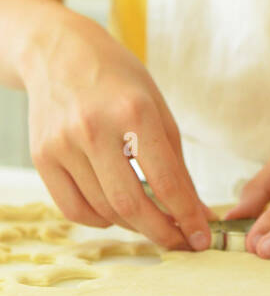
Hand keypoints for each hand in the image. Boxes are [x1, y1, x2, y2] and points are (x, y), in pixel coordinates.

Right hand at [23, 10, 213, 248]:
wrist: (59, 52)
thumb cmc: (118, 79)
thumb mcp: (158, 108)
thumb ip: (177, 163)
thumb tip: (197, 212)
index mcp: (134, 112)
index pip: (166, 181)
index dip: (187, 217)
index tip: (201, 239)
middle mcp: (95, 129)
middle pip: (131, 204)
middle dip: (162, 233)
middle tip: (180, 242)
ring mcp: (64, 144)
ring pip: (103, 210)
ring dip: (134, 226)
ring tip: (152, 221)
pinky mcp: (42, 157)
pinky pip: (73, 208)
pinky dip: (100, 220)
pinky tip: (116, 213)